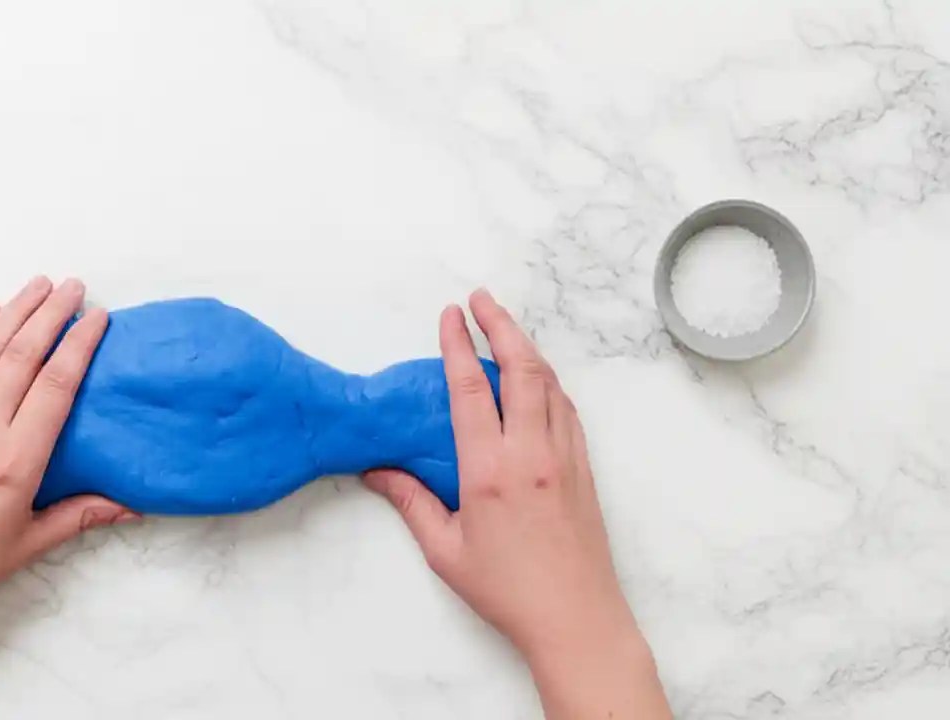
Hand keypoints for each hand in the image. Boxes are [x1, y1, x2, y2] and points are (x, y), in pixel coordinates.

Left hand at [0, 276, 136, 627]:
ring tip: (38, 284)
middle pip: (21, 356)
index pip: (55, 387)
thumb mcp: (26, 545)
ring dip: (14, 312)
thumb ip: (79, 517)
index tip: (98, 317)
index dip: (79, 346)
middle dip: (50, 314)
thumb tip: (132, 505)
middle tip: (74, 285)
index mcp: (15, 461)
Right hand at [364, 289, 668, 718]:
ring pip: (550, 383)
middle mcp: (532, 453)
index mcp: (489, 470)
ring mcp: (564, 457)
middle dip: (501, 325)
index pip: (470, 389)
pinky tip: (538, 379)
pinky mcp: (584, 468)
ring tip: (506, 330)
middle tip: (482, 299)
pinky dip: (549, 382)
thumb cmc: (506, 590)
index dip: (458, 344)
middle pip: (521, 368)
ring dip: (528, 348)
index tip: (450, 315)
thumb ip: (411, 503)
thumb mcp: (445, 551)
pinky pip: (567, 409)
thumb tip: (378, 472)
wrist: (576, 618)